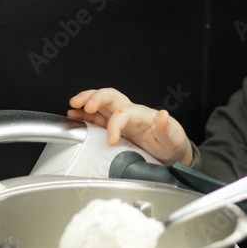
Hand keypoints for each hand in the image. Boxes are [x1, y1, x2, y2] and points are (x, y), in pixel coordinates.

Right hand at [67, 88, 192, 164]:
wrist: (170, 151)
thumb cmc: (171, 142)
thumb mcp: (173, 138)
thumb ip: (167, 128)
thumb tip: (162, 115)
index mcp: (142, 114)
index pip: (123, 113)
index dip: (114, 125)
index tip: (111, 140)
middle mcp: (130, 112)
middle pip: (109, 96)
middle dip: (94, 97)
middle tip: (81, 105)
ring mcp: (121, 118)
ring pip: (100, 103)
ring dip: (85, 102)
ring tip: (73, 106)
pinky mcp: (115, 125)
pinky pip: (97, 116)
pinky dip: (85, 114)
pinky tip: (75, 115)